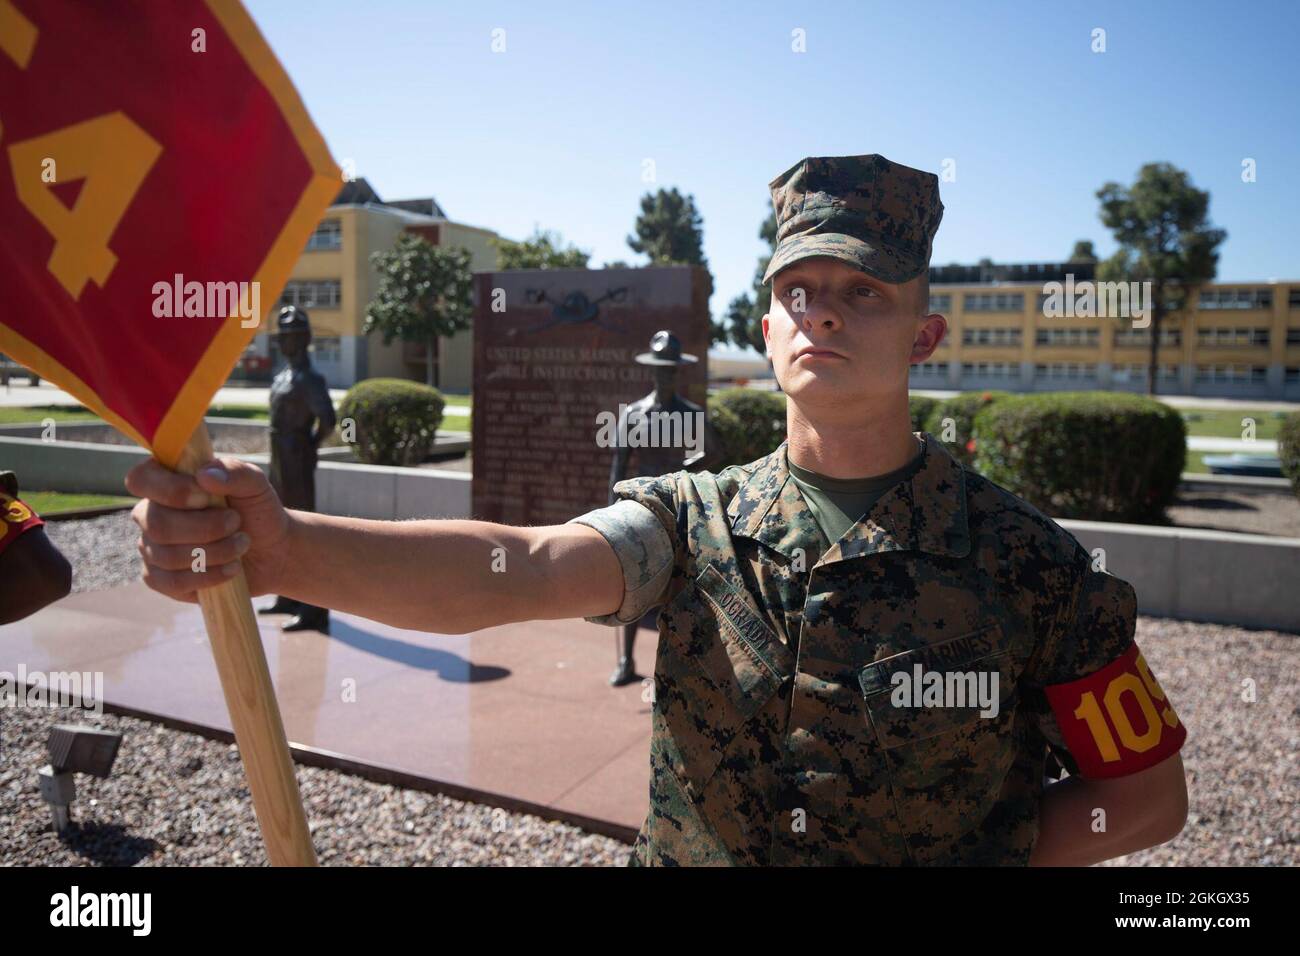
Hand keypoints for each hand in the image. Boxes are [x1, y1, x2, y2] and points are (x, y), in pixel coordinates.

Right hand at [125, 456, 290, 602]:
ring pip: (167, 556)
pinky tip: (231, 568)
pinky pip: (172, 582)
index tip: (204, 497)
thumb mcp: (256, 485)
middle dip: (206, 528)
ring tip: (241, 545)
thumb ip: (235, 472)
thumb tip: (205, 475)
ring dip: (214, 552)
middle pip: (157, 524)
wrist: (272, 552)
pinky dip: (208, 576)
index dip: (169, 490)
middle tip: (236, 523)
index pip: (140, 479)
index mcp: (167, 483)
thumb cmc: (257, 512)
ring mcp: (152, 548)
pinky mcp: (161, 579)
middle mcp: (151, 514)